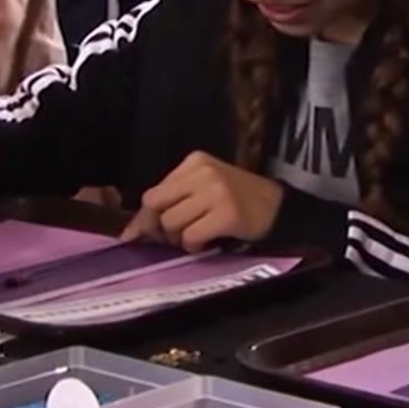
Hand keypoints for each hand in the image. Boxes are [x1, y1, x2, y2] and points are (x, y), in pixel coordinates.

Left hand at [120, 152, 283, 251]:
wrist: (277, 207)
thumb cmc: (236, 199)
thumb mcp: (204, 188)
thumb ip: (173, 200)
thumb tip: (131, 232)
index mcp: (195, 161)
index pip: (154, 191)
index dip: (144, 217)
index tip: (135, 235)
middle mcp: (204, 172)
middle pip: (156, 205)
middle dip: (158, 226)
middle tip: (171, 237)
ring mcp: (216, 192)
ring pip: (172, 223)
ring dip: (179, 239)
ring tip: (196, 237)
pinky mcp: (226, 213)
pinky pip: (191, 236)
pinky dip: (194, 246)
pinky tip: (207, 242)